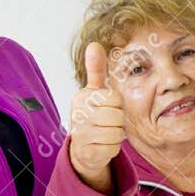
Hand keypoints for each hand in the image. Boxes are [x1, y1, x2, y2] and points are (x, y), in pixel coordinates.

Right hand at [68, 42, 126, 191]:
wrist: (83, 147)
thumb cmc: (92, 115)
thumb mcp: (94, 92)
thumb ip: (96, 69)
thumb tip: (94, 44)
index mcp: (81, 98)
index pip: (113, 97)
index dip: (115, 104)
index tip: (105, 107)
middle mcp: (77, 115)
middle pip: (116, 115)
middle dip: (116, 120)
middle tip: (106, 122)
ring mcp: (81, 134)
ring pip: (116, 131)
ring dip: (115, 134)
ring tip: (104, 132)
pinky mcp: (87, 151)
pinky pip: (113, 147)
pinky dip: (111, 147)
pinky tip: (102, 144)